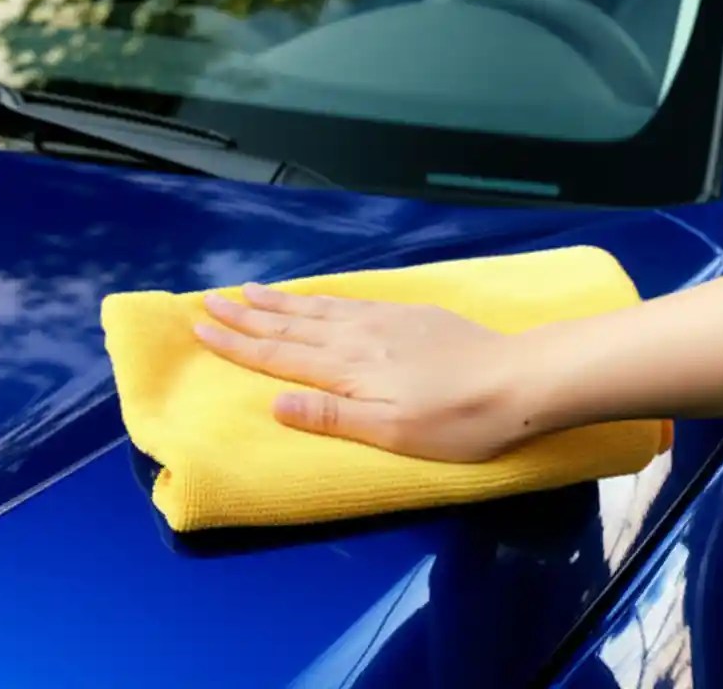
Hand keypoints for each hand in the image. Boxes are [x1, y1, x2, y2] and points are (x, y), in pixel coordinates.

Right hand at [194, 284, 534, 461]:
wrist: (520, 379)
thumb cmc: (457, 421)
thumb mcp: (392, 432)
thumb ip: (331, 416)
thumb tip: (272, 403)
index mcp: (347, 370)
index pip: (279, 355)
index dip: (238, 343)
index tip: (201, 329)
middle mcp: (356, 338)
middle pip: (289, 326)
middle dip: (245, 316)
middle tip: (207, 300)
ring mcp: (382, 322)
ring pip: (316, 308)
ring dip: (277, 302)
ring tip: (247, 290)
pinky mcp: (406, 315)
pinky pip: (346, 301)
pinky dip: (318, 298)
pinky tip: (312, 296)